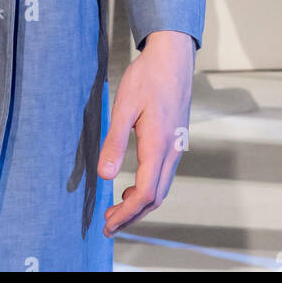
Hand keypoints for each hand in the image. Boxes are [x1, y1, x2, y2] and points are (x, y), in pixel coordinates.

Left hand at [98, 29, 194, 237]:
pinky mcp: (175, 142)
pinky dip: (148, 190)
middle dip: (132, 215)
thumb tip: (105, 176)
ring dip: (140, 204)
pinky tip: (131, 187)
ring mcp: (177, 148)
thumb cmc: (147, 78)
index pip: (145, 193)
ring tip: (116, 209)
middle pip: (155, 197)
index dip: (127, 214)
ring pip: (161, 188)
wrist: (172, 58)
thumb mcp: (124, 106)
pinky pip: (163, 176)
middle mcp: (172, 151)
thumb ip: (115, 141)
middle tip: (108, 224)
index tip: (108, 224)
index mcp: (159, 145)